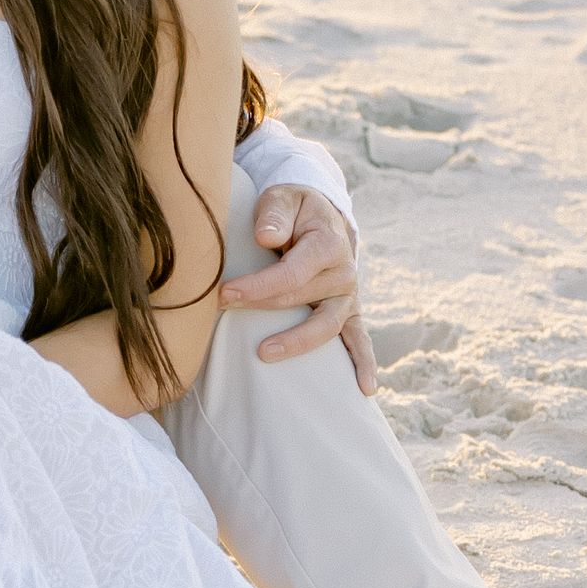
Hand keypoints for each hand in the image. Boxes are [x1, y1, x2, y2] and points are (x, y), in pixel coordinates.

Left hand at [216, 184, 377, 392]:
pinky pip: (359, 339)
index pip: (292, 272)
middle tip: (221, 305)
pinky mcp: (348, 312)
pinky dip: (364, 363)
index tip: (225, 292)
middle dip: (260, 305)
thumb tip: (266, 237)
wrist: (320, 217)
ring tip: (263, 354)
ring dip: (296, 342)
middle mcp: (344, 272)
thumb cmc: (294, 209)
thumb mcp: (283, 198)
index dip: (259, 285)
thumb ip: (275, 213)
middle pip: (301, 298)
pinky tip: (365, 389)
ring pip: (326, 326)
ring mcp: (348, 296)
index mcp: (328, 243)